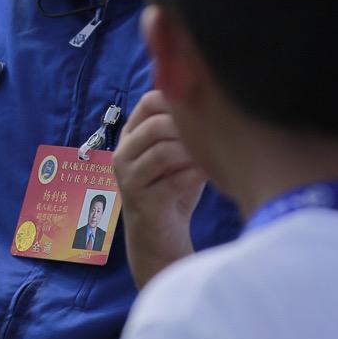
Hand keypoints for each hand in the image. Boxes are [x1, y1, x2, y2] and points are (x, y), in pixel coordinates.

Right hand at [113, 90, 205, 289]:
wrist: (160, 238)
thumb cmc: (173, 189)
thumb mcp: (178, 154)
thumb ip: (186, 130)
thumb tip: (215, 101)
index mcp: (130, 136)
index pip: (149, 102)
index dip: (178, 100)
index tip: (204, 110)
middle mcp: (123, 154)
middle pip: (155, 125)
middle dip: (188, 128)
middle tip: (214, 134)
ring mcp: (129, 179)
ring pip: (163, 151)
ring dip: (194, 152)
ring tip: (214, 155)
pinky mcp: (143, 203)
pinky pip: (173, 180)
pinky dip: (196, 174)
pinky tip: (210, 174)